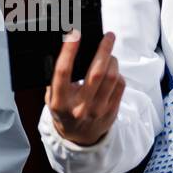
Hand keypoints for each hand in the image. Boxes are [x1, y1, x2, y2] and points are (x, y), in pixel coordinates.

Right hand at [44, 30, 123, 146]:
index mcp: (60, 101)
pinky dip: (118, 73)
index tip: (74, 34)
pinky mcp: (112, 111)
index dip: (68, 51)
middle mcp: (79, 107)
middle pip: (96, 72)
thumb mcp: (52, 97)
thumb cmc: (64, 110)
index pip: (63, 73)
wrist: (79, 137)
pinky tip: (112, 70)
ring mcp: (98, 110)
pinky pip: (120, 85)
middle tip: (108, 36)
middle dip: (104, 49)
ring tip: (109, 53)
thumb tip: (68, 49)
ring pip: (112, 77)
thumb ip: (57, 78)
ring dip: (113, 60)